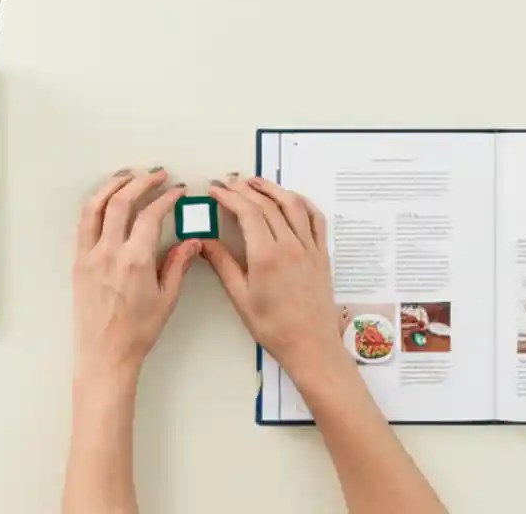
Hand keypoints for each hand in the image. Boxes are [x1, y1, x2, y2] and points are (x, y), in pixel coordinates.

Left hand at [72, 168, 200, 376]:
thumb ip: (178, 264)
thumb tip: (193, 240)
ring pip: (96, 206)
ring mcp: (90, 255)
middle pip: (122, 202)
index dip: (166, 198)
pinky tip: (106, 199)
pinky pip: (84, 223)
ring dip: (113, 185)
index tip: (177, 191)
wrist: (105, 354)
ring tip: (128, 175)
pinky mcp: (79, 261)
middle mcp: (109, 253)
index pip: (151, 215)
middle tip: (157, 174)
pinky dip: (95, 204)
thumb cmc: (137, 332)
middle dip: (141, 182)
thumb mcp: (167, 299)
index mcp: (135, 261)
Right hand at [201, 174, 348, 381]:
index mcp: (266, 255)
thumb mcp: (240, 297)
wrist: (310, 345)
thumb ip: (223, 264)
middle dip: (246, 189)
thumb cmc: (273, 327)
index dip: (229, 196)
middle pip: (267, 204)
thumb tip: (203, 241)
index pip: (247, 212)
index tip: (215, 190)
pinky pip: (315, 219)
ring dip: (273, 188)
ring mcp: (309, 247)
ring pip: (292, 205)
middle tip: (229, 182)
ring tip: (256, 182)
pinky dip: (303, 202)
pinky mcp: (321, 254)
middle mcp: (290, 245)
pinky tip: (292, 198)